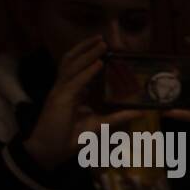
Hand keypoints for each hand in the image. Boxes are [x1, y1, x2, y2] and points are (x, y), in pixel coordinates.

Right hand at [24, 36, 142, 168]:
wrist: (50, 151)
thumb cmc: (70, 138)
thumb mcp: (100, 125)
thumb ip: (118, 117)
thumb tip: (139, 112)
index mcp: (71, 91)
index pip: (79, 67)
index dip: (89, 55)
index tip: (103, 47)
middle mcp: (64, 87)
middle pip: (73, 61)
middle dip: (87, 48)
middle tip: (102, 37)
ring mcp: (60, 91)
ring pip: (73, 66)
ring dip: (88, 53)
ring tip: (101, 44)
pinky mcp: (60, 99)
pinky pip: (75, 81)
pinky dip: (87, 72)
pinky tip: (98, 63)